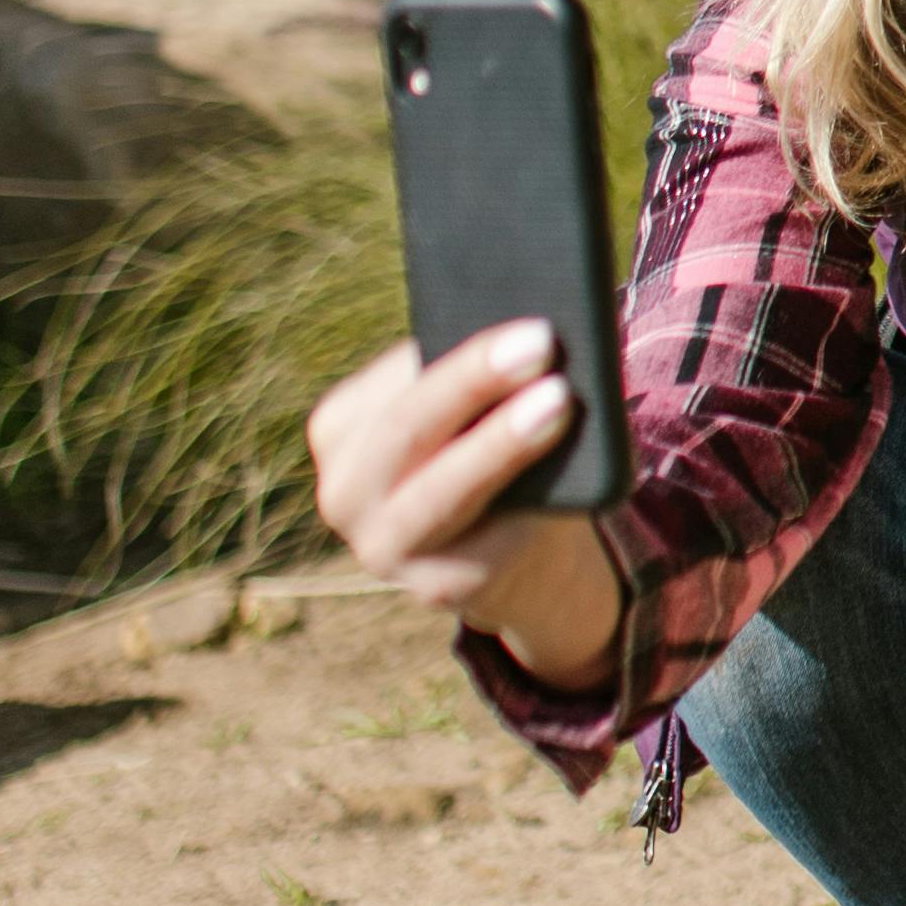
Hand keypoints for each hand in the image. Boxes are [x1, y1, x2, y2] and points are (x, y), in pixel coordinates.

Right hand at [305, 329, 625, 688]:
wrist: (503, 550)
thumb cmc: (484, 448)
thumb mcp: (464, 411)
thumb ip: (472, 382)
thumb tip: (527, 336)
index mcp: (341, 426)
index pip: (393, 378)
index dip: (457, 350)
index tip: (510, 318)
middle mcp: (344, 491)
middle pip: (406, 427)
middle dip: (473, 380)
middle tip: (540, 342)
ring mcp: (381, 546)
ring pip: (440, 488)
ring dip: (501, 443)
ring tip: (559, 399)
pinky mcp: (433, 586)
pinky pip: (481, 540)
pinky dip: (525, 501)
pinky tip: (564, 479)